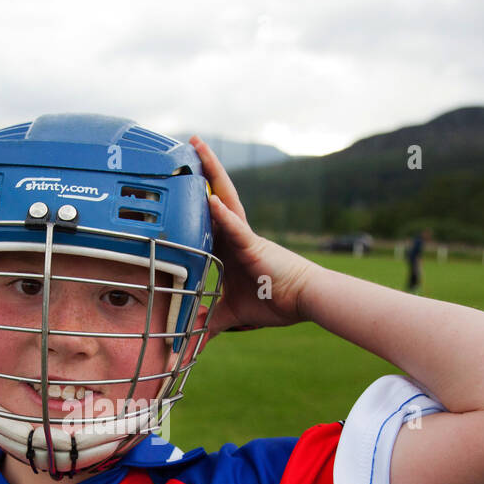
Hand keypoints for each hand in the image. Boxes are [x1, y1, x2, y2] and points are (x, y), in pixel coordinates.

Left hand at [189, 136, 314, 340]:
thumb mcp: (231, 314)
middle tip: (187, 142)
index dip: (192, 198)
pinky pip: (237, 228)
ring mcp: (245, 237)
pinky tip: (210, 200)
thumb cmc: (274, 301)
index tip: (177, 178)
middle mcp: (236, 235)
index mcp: (228, 247)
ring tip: (197, 148)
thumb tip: (188, 341)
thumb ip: (208, 323)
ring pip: (225, 200)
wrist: (305, 300)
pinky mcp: (256, 247)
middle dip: (202, 170)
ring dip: (211, 174)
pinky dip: (222, 215)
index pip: (205, 218)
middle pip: (214, 196)